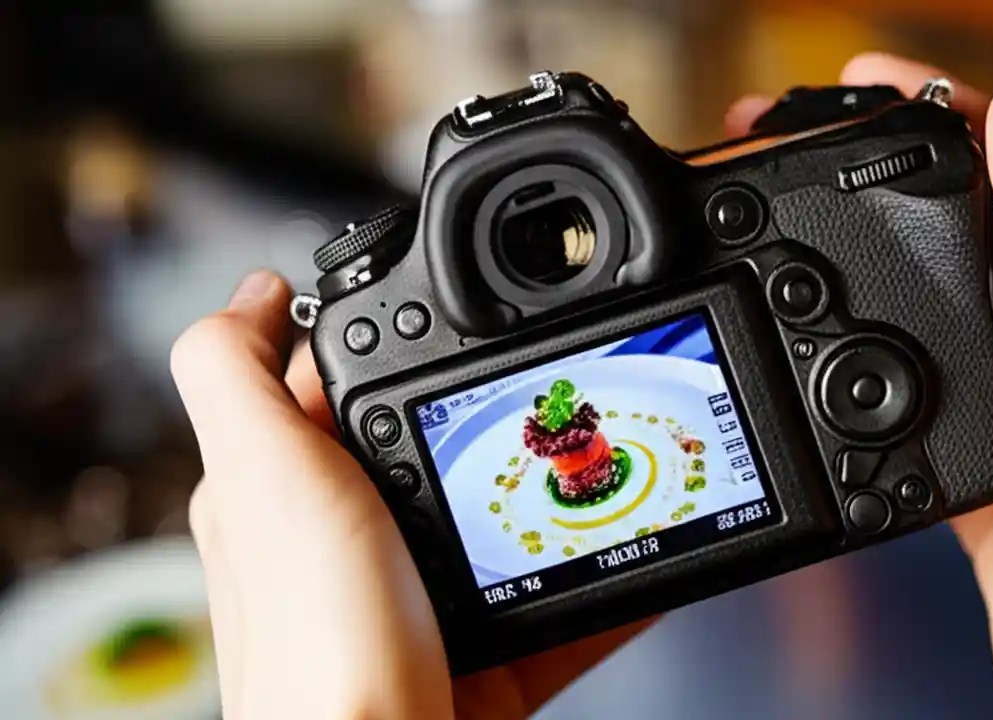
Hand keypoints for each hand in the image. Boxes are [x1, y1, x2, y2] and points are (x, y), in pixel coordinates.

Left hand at [172, 274, 648, 719]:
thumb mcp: (266, 478)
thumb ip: (237, 373)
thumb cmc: (318, 647)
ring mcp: (413, 602)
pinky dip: (592, 585)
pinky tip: (633, 564)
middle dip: (492, 424)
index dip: (395, 346)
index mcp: (285, 491)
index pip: (336, 383)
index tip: (461, 321)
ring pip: (492, 528)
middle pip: (430, 451)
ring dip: (549, 502)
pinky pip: (546, 605)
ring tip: (607, 468)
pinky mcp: (473, 657)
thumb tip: (256, 290)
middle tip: (560, 396)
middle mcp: (344, 545)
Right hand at [729, 53, 992, 716]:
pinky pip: (910, 373)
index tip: (846, 79)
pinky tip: (825, 347)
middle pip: (958, 209)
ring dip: (862, 238)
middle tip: (793, 138)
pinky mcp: (982, 449)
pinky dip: (862, 341)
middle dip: (874, 158)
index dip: (924, 103)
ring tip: (795, 215)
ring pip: (928, 286)